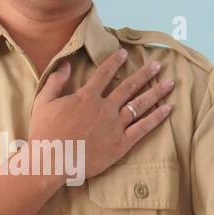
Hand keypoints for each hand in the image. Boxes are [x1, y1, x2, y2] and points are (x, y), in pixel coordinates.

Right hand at [29, 47, 174, 180]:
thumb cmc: (44, 133)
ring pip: (140, 105)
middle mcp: (105, 108)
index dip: (115, 61)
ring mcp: (115, 126)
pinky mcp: (121, 144)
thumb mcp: (44, 102)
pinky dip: (157, 118)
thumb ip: (56, 81)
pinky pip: (143, 129)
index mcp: (87, 97)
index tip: (124, 53)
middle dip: (145, 73)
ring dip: (156, 92)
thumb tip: (65, 64)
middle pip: (129, 86)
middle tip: (157, 64)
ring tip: (170, 82)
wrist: (51, 161)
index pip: (104, 74)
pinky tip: (168, 109)